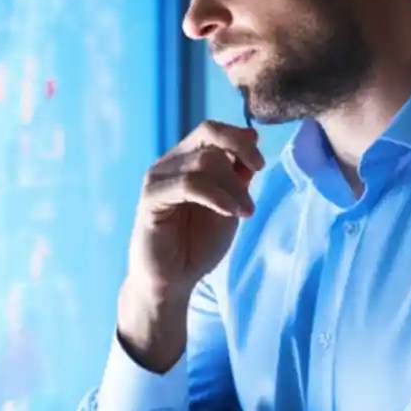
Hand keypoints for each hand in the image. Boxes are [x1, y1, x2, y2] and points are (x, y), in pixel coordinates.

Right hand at [117, 121, 263, 370]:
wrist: (173, 281)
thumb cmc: (198, 244)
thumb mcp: (229, 203)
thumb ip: (238, 172)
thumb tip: (251, 134)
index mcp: (186, 159)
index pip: (212, 130)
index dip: (239, 138)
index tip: (261, 163)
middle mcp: (169, 163)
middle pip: (208, 137)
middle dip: (239, 155)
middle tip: (257, 179)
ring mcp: (157, 178)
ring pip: (202, 160)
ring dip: (232, 186)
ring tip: (245, 212)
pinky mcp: (150, 198)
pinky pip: (187, 184)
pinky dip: (215, 195)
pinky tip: (230, 212)